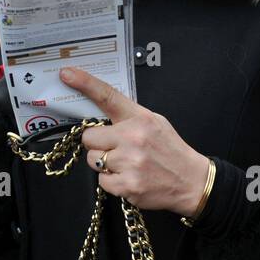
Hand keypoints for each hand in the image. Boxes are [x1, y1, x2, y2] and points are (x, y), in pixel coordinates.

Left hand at [60, 67, 210, 216]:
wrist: (192, 181)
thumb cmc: (170, 150)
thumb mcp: (154, 122)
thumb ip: (128, 116)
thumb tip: (100, 111)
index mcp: (140, 118)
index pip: (107, 96)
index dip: (85, 83)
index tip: (67, 74)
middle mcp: (133, 138)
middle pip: (89, 137)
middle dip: (98, 143)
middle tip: (115, 147)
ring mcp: (130, 163)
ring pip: (93, 160)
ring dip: (104, 163)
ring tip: (126, 164)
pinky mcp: (127, 186)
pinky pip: (101, 181)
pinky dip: (112, 181)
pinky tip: (129, 178)